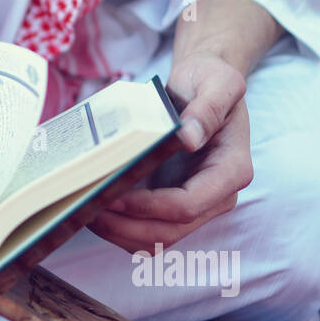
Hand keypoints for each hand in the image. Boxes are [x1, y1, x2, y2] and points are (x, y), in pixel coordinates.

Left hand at [88, 51, 253, 254]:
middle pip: (171, 230)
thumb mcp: (217, 81)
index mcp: (232, 169)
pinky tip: (97, 210)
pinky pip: (150, 230)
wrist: (202, 85)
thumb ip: (208, 107)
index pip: (191, 204)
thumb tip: (189, 139)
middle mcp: (218, 194)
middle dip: (126, 227)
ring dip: (120, 233)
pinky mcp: (176, 205)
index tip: (115, 196)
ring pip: (159, 239)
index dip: (151, 207)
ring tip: (87, 212)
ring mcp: (197, 204)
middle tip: (89, 210)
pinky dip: (122, 228)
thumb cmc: (209, 81)